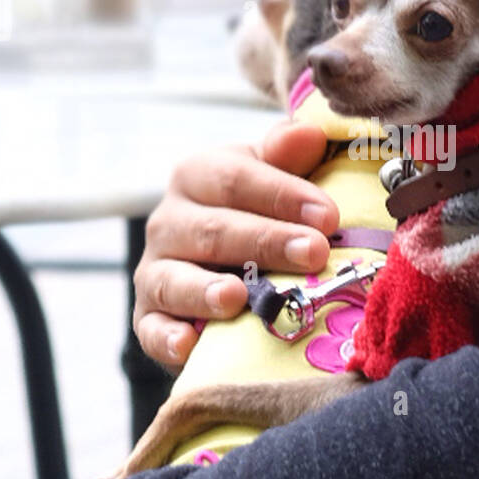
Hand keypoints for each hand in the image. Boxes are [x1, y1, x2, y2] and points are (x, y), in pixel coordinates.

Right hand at [134, 121, 338, 367]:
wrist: (223, 263)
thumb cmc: (259, 212)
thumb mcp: (273, 176)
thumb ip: (288, 156)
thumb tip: (309, 133)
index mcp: (198, 176)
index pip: (236, 178)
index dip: (283, 194)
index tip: (330, 215)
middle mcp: (169, 221)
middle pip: (213, 229)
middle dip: (265, 241)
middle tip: (313, 253)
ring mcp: (155, 271)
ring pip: (174, 278)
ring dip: (205, 290)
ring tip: (238, 297)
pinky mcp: (148, 318)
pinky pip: (152, 329)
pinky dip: (167, 338)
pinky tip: (189, 345)